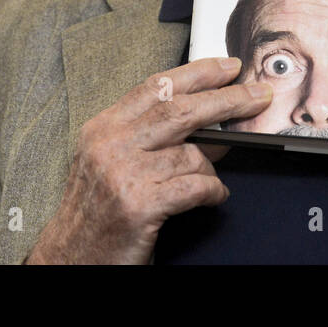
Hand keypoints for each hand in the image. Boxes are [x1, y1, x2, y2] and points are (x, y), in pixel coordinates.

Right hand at [25, 56, 271, 263]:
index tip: (227, 68)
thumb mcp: (109, 162)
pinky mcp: (138, 206)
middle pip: (180, 109)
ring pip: (191, 153)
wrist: (70, 258)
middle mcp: (110, 145)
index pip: (156, 87)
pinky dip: (213, 191)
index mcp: (103, 128)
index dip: (198, 73)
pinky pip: (194, 187)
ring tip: (211, 180)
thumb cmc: (95, 212)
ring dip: (212, 167)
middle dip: (227, 100)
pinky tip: (214, 196)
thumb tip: (206, 119)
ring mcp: (123, 174)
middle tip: (257, 96)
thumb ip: (146, 136)